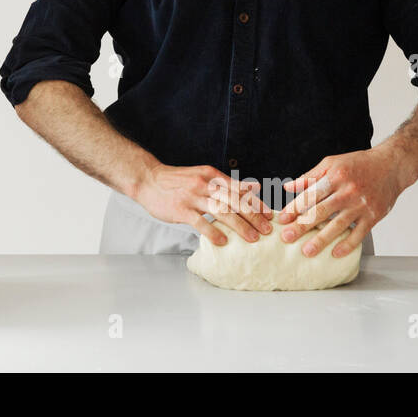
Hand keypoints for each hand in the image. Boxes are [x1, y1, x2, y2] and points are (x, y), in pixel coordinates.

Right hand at [132, 163, 274, 246]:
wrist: (148, 179)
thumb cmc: (177, 181)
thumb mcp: (201, 176)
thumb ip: (224, 184)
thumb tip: (251, 188)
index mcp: (211, 175)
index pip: (238, 190)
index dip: (255, 202)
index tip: (269, 214)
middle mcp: (204, 184)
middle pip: (234, 201)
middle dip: (253, 216)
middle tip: (267, 229)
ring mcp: (192, 197)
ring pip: (221, 212)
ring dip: (239, 226)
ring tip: (252, 238)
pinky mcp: (181, 209)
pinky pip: (200, 223)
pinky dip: (213, 232)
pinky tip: (223, 242)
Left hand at [276, 146, 408, 257]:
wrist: (391, 166)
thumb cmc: (359, 164)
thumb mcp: (331, 163)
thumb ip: (309, 177)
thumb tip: (288, 187)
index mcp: (335, 176)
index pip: (310, 195)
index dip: (294, 208)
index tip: (282, 219)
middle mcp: (348, 191)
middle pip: (321, 211)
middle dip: (302, 226)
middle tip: (287, 237)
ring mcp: (361, 205)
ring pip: (338, 225)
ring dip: (321, 240)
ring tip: (307, 250)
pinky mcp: (373, 216)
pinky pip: (359, 233)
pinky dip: (347, 245)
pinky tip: (335, 253)